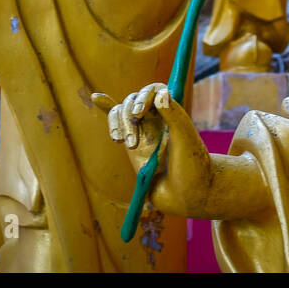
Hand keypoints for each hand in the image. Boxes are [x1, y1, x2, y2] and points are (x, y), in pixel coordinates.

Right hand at [93, 83, 213, 216]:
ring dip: (119, 124)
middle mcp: (157, 118)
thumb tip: (159, 94)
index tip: (140, 113)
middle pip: (133, 100)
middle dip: (128, 116)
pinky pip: (117, 122)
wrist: (187, 197)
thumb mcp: (187, 141)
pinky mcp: (132, 143)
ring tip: (126, 144)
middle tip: (132, 141)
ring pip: (122, 112)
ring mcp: (143, 130)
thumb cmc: (193, 169)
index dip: (144, 96)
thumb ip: (174, 116)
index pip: (155, 90)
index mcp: (172, 113)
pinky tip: (95, 97)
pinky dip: (106, 108)